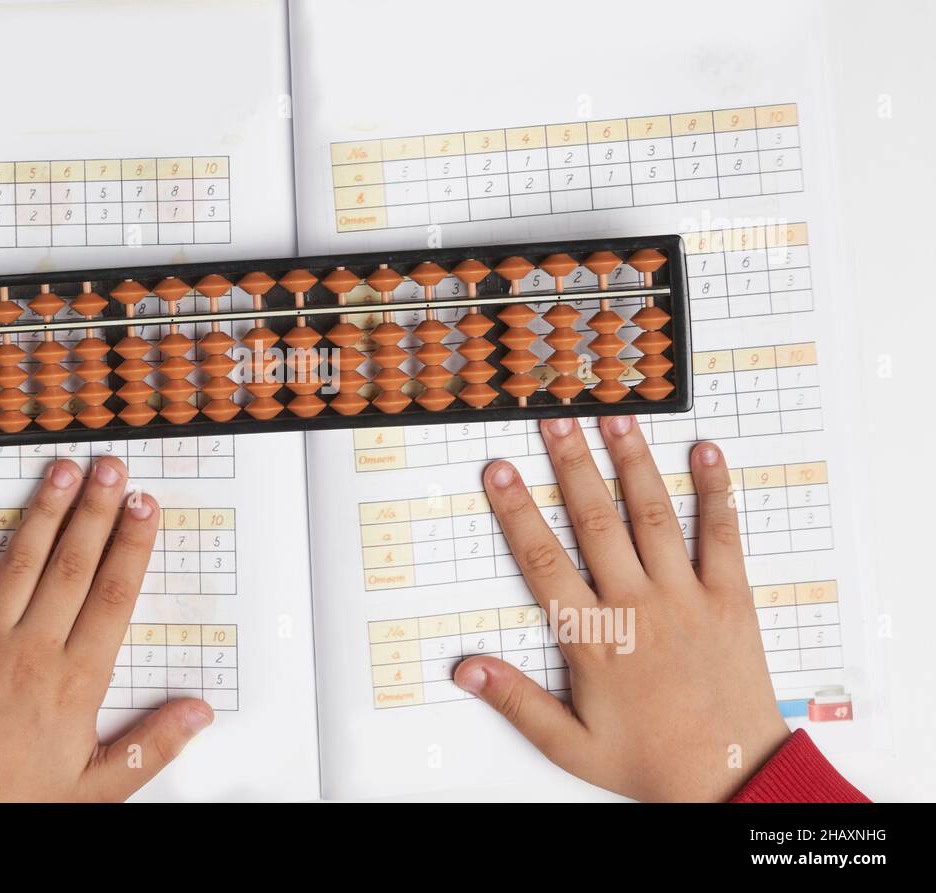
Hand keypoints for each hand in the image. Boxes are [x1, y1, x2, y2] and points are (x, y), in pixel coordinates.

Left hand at [0, 457, 212, 801]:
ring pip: (20, 563)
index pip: (114, 596)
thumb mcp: (97, 787)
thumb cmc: (16, 804)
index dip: (132, 545)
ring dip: (44, 512)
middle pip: (73, 566)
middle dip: (96, 511)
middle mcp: (31, 653)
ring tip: (62, 471)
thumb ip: (151, 745)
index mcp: (74, 683)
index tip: (145, 507)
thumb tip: (198, 712)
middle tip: (111, 468)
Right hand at [453, 415, 787, 801]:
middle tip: (555, 420)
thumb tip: (465, 668)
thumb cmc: (652, 761)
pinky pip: (722, 535)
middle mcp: (636, 607)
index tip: (500, 472)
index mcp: (593, 639)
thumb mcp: (569, 744)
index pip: (542, 560)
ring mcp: (685, 598)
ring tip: (616, 419)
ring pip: (651, 516)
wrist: (733, 779)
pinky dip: (715, 491)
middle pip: (594, 521)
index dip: (517, 511)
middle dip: (571, 465)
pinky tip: (705, 453)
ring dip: (631, 463)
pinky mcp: (730, 599)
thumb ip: (515, 700)